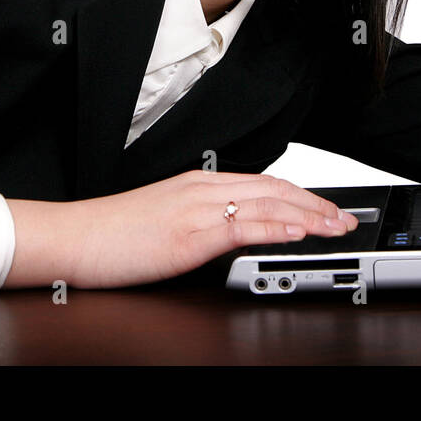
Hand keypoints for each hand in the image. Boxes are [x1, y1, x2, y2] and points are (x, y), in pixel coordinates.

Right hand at [64, 170, 359, 288]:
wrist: (74, 237)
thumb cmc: (112, 233)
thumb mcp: (165, 218)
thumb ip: (200, 220)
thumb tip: (230, 232)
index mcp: (197, 183)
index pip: (263, 184)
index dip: (302, 195)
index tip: (327, 209)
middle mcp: (202, 189)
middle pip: (274, 189)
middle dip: (317, 204)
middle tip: (346, 219)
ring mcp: (196, 209)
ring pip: (267, 203)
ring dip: (309, 214)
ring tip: (336, 225)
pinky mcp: (188, 234)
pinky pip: (241, 227)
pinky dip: (275, 227)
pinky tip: (297, 232)